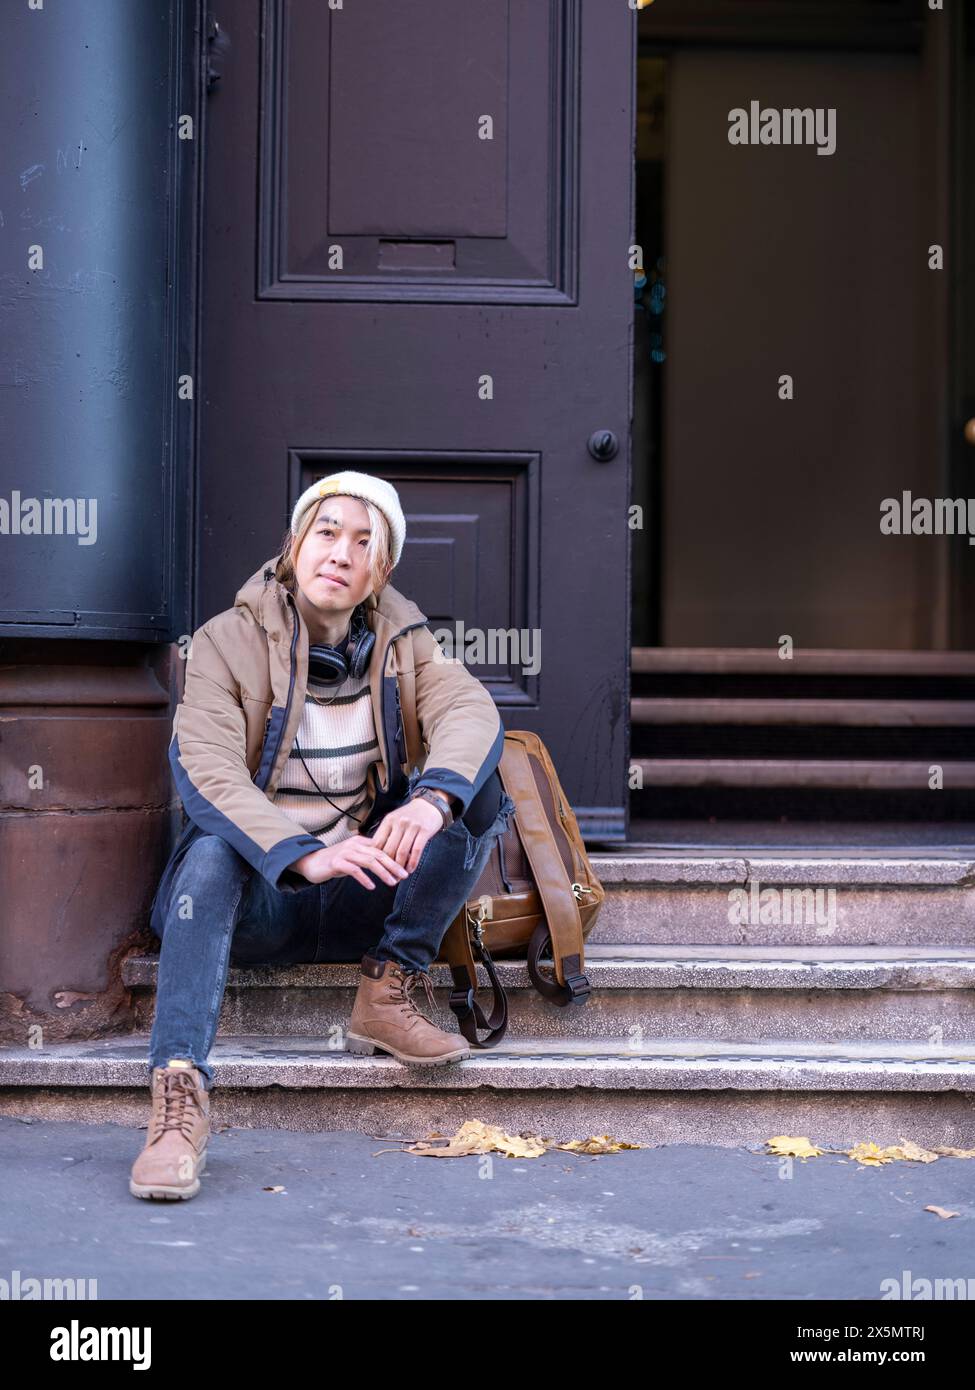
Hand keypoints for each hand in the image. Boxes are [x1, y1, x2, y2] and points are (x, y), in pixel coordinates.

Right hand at [290, 837, 410, 889]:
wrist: (311, 862)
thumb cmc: (335, 861)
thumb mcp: (354, 857)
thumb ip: (367, 857)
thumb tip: (388, 865)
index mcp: (360, 842)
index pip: (381, 849)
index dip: (394, 860)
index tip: (404, 871)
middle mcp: (354, 845)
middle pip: (378, 854)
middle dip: (393, 866)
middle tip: (404, 876)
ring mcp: (345, 853)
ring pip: (369, 861)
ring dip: (383, 873)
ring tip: (392, 883)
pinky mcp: (336, 862)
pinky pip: (354, 870)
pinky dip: (364, 878)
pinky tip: (372, 886)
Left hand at [369, 793, 448, 872]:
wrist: (430, 805)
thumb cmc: (410, 815)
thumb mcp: (394, 820)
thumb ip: (386, 834)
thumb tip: (374, 853)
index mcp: (388, 821)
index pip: (377, 843)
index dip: (376, 858)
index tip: (377, 868)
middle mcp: (399, 823)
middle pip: (389, 849)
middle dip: (387, 866)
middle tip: (388, 877)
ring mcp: (412, 826)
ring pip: (402, 852)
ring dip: (400, 867)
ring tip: (399, 876)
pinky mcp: (424, 831)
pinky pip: (416, 850)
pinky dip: (412, 863)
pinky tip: (410, 869)